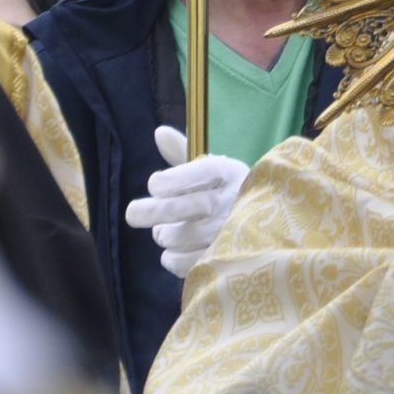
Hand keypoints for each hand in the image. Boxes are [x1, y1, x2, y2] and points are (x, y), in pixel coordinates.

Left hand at [126, 125, 250, 279]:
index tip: (153, 184)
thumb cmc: (224, 193)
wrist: (261, 229)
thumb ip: (182, 153)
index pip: (203, 171)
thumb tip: (159, 132)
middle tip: (132, 213)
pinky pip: (179, 261)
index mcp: (229, 172)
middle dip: (154, 210)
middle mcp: (231, 201)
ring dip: (163, 234)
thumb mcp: (210, 170)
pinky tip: (177, 249)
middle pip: (186, 207)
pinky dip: (170, 256)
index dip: (176, 179)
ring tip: (168, 230)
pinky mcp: (219, 260)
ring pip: (176, 236)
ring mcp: (227, 233)